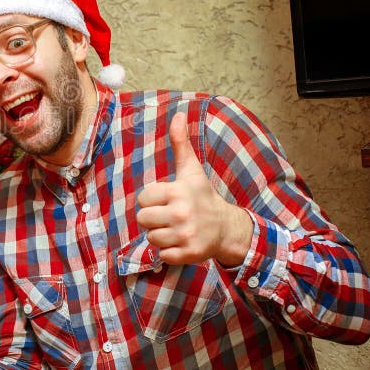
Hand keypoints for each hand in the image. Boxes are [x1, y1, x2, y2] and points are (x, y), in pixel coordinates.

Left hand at [136, 112, 252, 266]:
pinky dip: (168, 251)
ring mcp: (185, 235)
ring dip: (160, 235)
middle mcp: (181, 213)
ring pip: (151, 238)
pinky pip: (161, 255)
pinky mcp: (188, 254)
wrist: (226, 228)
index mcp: (178, 191)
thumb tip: (178, 114)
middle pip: (143, 219)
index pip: (143, 198)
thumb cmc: (202, 196)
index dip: (152, 200)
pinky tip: (180, 242)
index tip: (168, 199)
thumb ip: (180, 143)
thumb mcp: (190, 169)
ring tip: (175, 228)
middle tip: (169, 216)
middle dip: (153, 218)